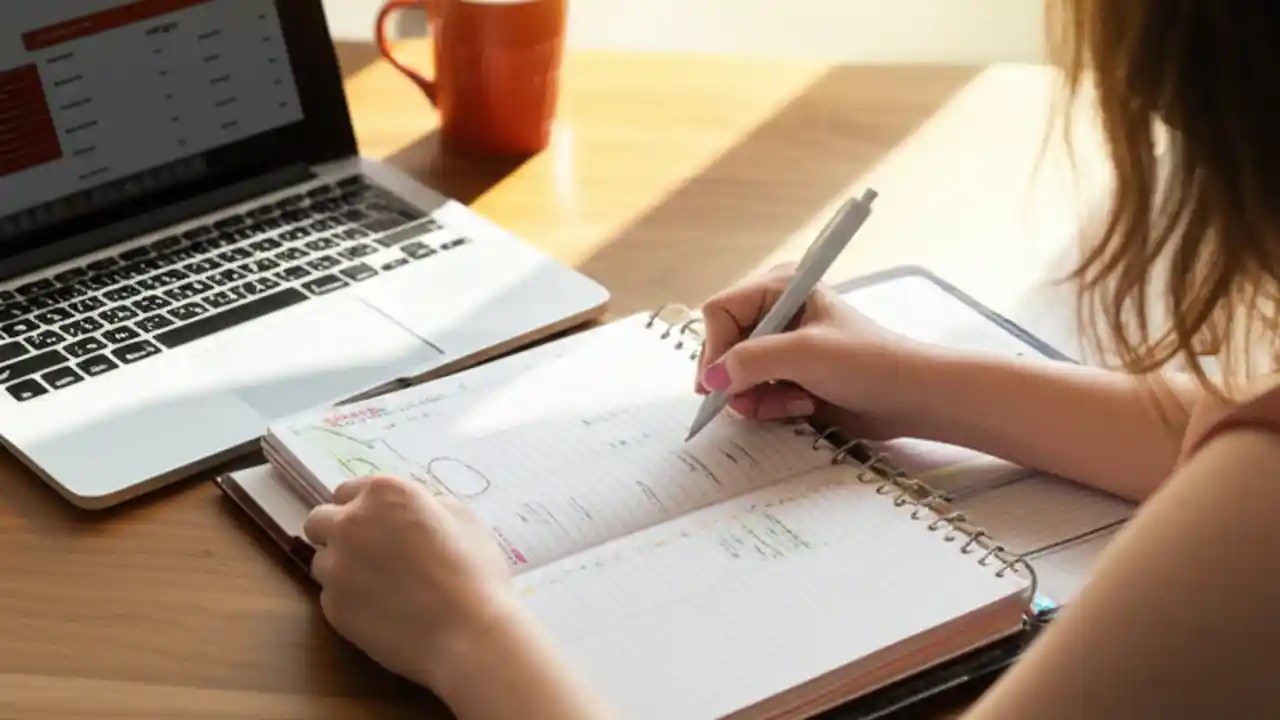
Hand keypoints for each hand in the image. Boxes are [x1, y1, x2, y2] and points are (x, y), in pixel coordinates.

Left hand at [303, 475, 518, 697]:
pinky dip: (350, 599)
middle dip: (337, 531)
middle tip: (369, 550)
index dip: (364, 507)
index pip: (347, 490)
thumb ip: (423, 504)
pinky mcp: (332, 606)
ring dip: (342, 567)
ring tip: (379, 585)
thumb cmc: (474, 571)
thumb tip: (407, 510)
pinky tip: (382, 610)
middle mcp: (350, 524)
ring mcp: (336, 567)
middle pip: (319, 521)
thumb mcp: (461, 517)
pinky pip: (331, 595)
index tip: (379, 523)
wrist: (467, 633)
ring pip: (322, 560)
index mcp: (384, 493)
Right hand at [697, 264, 927, 437]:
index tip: (722, 381)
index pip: (721, 311)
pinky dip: (770, 405)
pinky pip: (754, 392)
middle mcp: (776, 312)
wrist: (909, 397)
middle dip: (738, 378)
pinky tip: (801, 406)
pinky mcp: (788, 375)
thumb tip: (711, 378)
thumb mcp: (806, 354)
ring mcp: (781, 346)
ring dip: (757, 396)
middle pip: (723, 345)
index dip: (716, 347)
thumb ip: (752, 360)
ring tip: (793, 402)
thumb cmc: (867, 362)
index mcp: (780, 287)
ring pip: (736, 375)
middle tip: (752, 400)